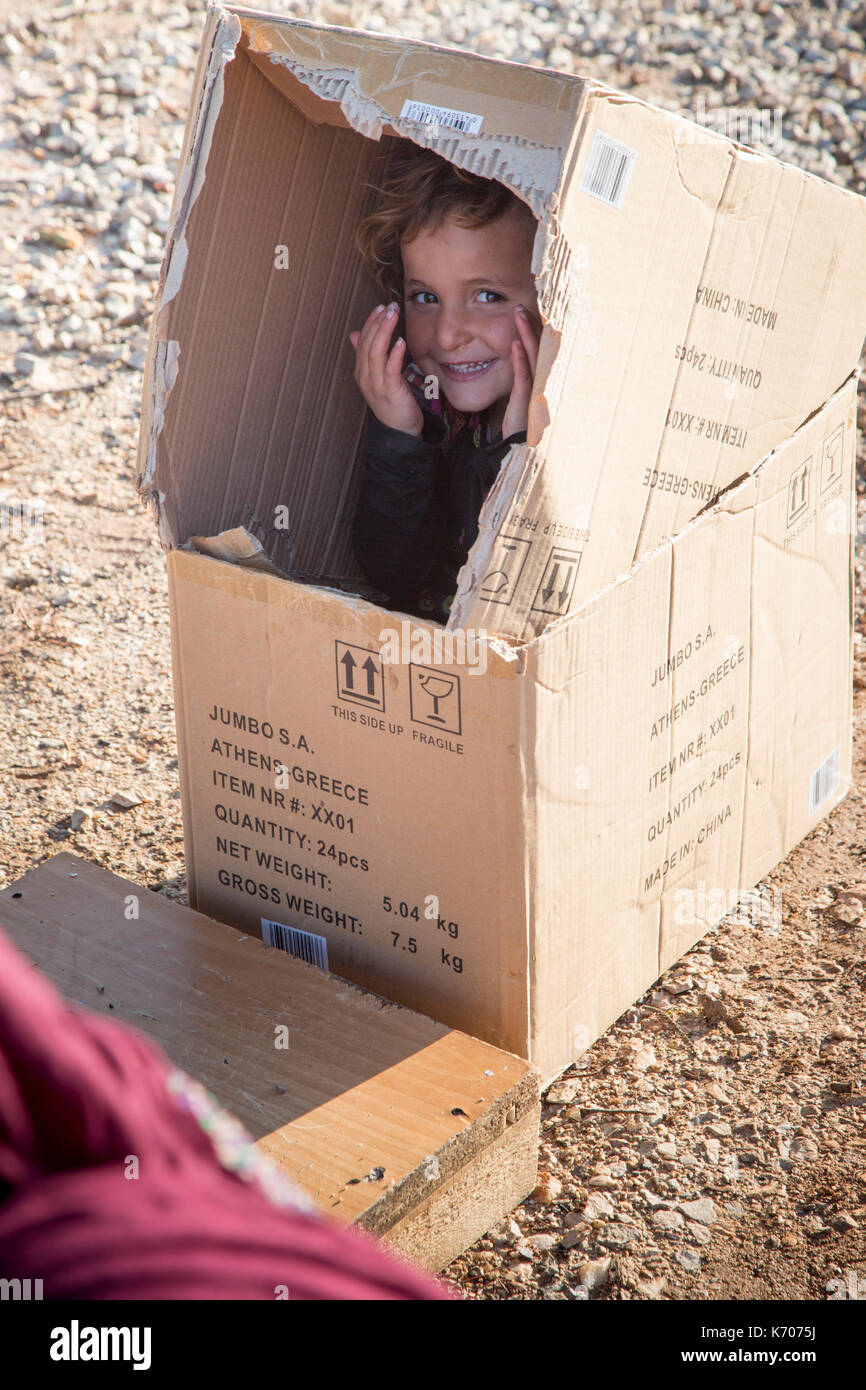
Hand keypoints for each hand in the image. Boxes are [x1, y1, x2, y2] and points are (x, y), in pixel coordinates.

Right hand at [348, 304, 423, 437]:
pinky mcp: (389, 392)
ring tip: (393, 316)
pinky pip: (390, 369)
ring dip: (385, 331)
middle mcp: (364, 377)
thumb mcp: (378, 377)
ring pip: (375, 352)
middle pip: (367, 343)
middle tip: (390, 306)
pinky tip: (400, 341)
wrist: (400, 432)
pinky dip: (394, 354)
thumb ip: (368, 356)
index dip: (370, 322)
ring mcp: (375, 385)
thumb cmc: (393, 403)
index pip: (362, 341)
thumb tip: (354, 334)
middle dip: (378, 322)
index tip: (381, 307)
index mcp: (361, 372)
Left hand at [499, 305, 540, 439]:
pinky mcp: (526, 403)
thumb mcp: (519, 397)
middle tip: (521, 306)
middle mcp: (543, 384)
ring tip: (518, 315)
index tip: (526, 313)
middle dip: (531, 326)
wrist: (519, 451)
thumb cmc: (519, 425)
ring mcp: (536, 393)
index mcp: (541, 382)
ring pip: (533, 357)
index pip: (539, 351)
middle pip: (539, 348)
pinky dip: (520, 360)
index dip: (534, 331)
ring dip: (526, 334)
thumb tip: (515, 354)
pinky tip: (515, 345)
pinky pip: (524, 377)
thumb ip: (520, 376)